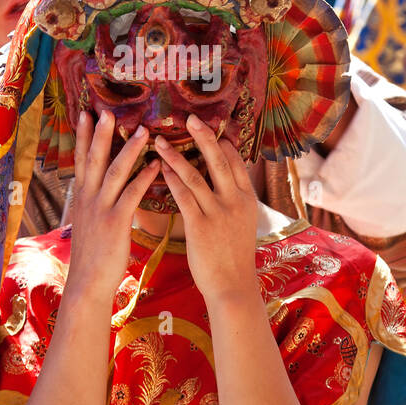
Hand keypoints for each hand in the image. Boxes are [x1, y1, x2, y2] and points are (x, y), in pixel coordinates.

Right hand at [65, 110, 160, 305]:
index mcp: (81, 197)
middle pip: (93, 159)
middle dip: (99, 133)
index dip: (82, 136)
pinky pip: (131, 195)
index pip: (81, 160)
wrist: (87, 283)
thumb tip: (101, 186)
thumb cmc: (93, 254)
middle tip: (106, 110)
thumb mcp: (89, 222)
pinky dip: (143, 178)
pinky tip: (155, 165)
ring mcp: (101, 210)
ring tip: (141, 130)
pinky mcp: (116, 223)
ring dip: (128, 150)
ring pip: (113, 172)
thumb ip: (95, 201)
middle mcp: (88, 199)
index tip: (85, 114)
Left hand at [155, 114, 258, 304]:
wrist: (232, 286)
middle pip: (219, 161)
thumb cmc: (233, 256)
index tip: (210, 127)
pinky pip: (183, 196)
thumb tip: (223, 182)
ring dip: (176, 155)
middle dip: (204, 137)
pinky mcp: (200, 226)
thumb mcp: (242, 223)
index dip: (223, 143)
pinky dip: (171, 179)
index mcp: (247, 199)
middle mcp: (235, 201)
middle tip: (190, 118)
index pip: (237, 162)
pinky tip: (159, 168)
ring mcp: (218, 213)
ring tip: (159, 140)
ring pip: (196, 175)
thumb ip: (233, 201)